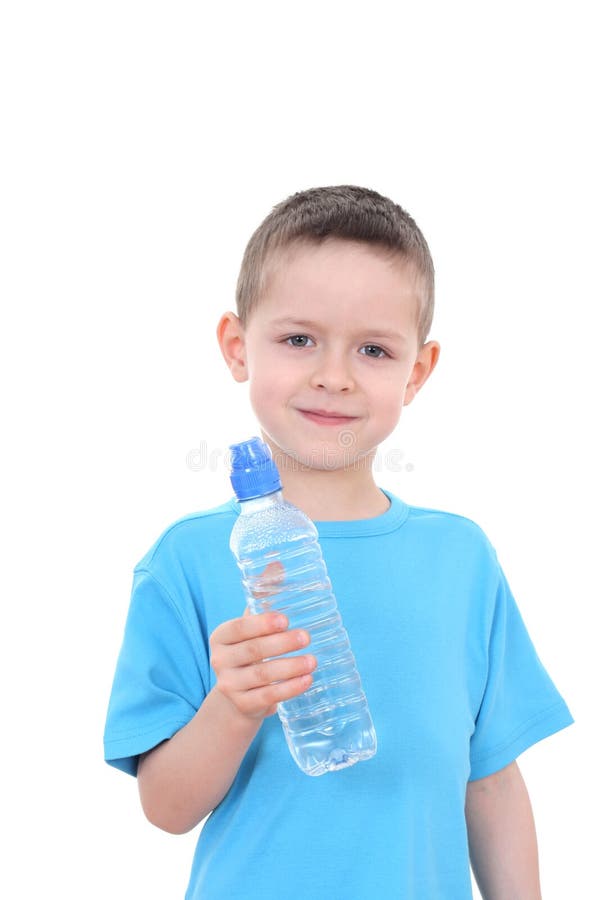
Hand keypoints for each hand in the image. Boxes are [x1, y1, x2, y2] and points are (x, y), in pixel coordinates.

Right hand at [209, 563, 316, 720]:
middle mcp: (219, 660)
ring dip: (289, 668)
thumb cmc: (249, 649)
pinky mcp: (243, 705)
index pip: (238, 628)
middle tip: (307, 637)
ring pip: (261, 675)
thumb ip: (264, 594)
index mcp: (220, 636)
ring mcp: (229, 685)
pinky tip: (307, 681)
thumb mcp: (252, 623)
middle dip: (281, 644)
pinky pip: (267, 697)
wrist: (238, 695)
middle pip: (252, 651)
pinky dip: (289, 689)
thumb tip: (277, 561)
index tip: (285, 619)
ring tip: (313, 661)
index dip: (261, 624)